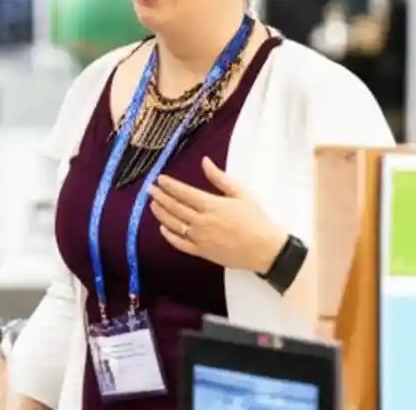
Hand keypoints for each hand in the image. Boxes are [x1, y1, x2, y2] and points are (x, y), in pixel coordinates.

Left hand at [147, 157, 284, 273]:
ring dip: (161, 213)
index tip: (160, 179)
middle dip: (160, 197)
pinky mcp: (202, 252)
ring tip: (153, 205)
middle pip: (175, 207)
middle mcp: (202, 222)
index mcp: (212, 205)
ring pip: (173, 224)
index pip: (183, 193)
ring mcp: (200, 238)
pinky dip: (169, 235)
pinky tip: (163, 228)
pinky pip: (179, 243)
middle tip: (150, 189)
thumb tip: (205, 162)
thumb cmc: (256, 219)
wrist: (265, 249)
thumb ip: (220, 178)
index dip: (169, 185)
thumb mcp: (241, 193)